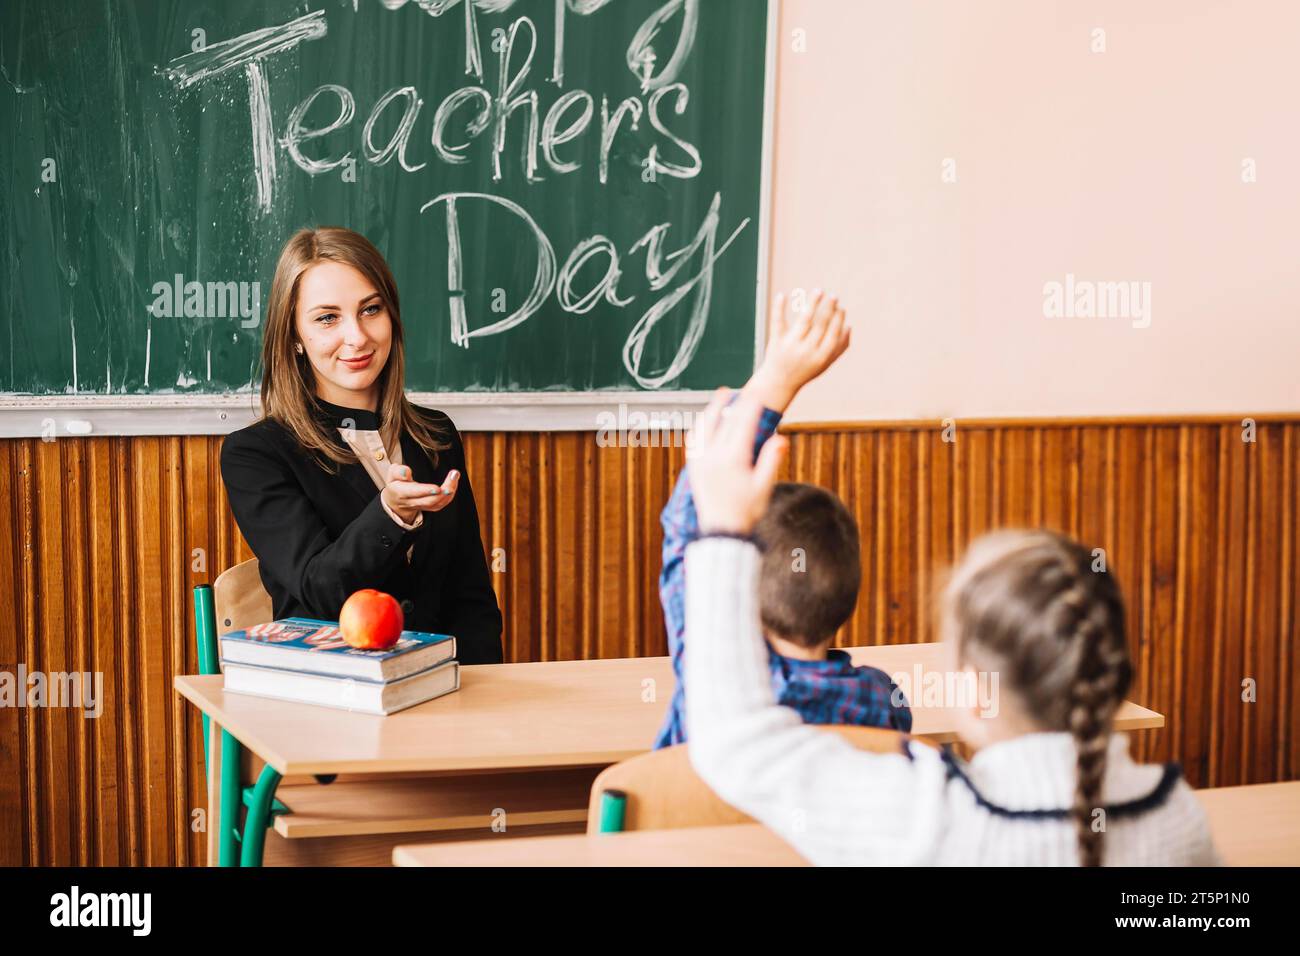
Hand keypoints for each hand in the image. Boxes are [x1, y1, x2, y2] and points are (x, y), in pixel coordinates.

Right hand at [380, 463, 458, 523]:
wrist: (396, 501)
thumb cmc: (396, 483)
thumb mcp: (392, 474)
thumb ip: (398, 471)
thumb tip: (406, 472)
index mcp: (401, 492)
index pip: (413, 493)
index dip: (425, 491)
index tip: (436, 487)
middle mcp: (412, 502)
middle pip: (429, 501)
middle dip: (443, 491)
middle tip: (454, 476)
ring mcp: (422, 506)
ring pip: (437, 504)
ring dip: (449, 491)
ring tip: (455, 476)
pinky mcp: (429, 508)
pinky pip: (441, 504)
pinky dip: (449, 495)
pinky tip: (453, 483)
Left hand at [687, 388, 787, 534]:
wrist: (722, 531)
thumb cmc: (746, 511)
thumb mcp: (763, 487)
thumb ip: (771, 460)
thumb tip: (780, 439)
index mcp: (732, 459)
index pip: (743, 425)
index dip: (751, 407)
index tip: (757, 395)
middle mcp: (713, 456)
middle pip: (724, 421)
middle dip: (734, 403)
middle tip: (741, 389)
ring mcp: (700, 461)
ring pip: (704, 426)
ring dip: (713, 409)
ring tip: (722, 396)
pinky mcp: (693, 467)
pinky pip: (693, 439)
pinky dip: (700, 426)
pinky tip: (705, 421)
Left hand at [746, 289, 849, 411]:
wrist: (779, 383)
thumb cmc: (805, 370)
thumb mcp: (824, 364)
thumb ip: (839, 349)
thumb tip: (849, 327)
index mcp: (820, 357)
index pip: (832, 335)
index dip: (838, 320)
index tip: (841, 308)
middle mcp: (806, 351)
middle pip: (820, 325)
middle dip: (828, 309)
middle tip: (833, 296)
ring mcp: (791, 345)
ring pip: (804, 320)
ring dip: (813, 303)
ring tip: (819, 290)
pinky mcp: (776, 341)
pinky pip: (777, 322)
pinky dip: (779, 308)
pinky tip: (783, 294)